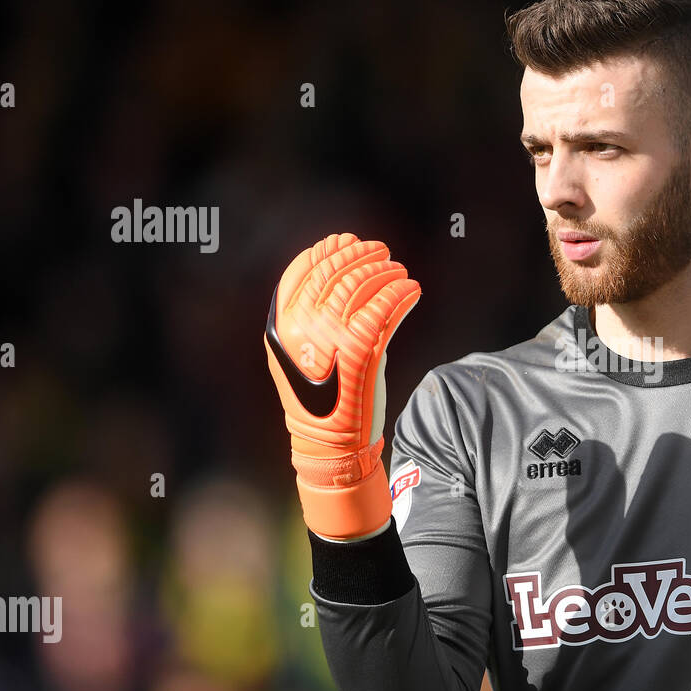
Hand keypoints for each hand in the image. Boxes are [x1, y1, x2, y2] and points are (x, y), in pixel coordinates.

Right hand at [264, 233, 420, 538]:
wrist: (332, 448)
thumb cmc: (325, 400)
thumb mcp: (306, 354)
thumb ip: (315, 317)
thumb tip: (346, 275)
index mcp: (280, 326)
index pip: (301, 272)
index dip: (326, 251)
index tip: (347, 242)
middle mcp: (299, 330)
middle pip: (332, 274)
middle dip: (360, 258)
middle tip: (382, 253)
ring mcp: (327, 341)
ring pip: (359, 288)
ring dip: (384, 273)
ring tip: (399, 273)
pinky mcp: (359, 354)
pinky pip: (382, 311)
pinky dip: (400, 296)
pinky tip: (410, 291)